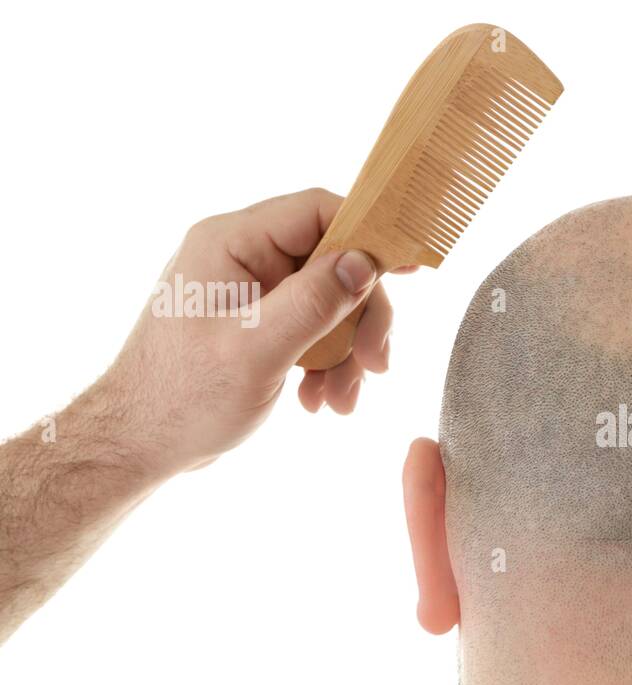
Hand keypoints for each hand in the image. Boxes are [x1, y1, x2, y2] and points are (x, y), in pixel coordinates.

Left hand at [106, 189, 404, 474]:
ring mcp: (252, 291)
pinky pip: (314, 328)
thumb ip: (312, 302)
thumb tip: (364, 263)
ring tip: (341, 398)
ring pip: (331, 301)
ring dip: (347, 352)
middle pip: (333, 263)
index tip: (409, 268)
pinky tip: (321, 399)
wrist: (139, 444)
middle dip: (360, 317)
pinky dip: (328, 364)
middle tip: (375, 364)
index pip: (317, 211)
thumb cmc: (182, 396)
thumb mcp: (256, 349)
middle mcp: (242, 257)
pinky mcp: (260, 323)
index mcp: (230, 243)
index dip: (368, 234)